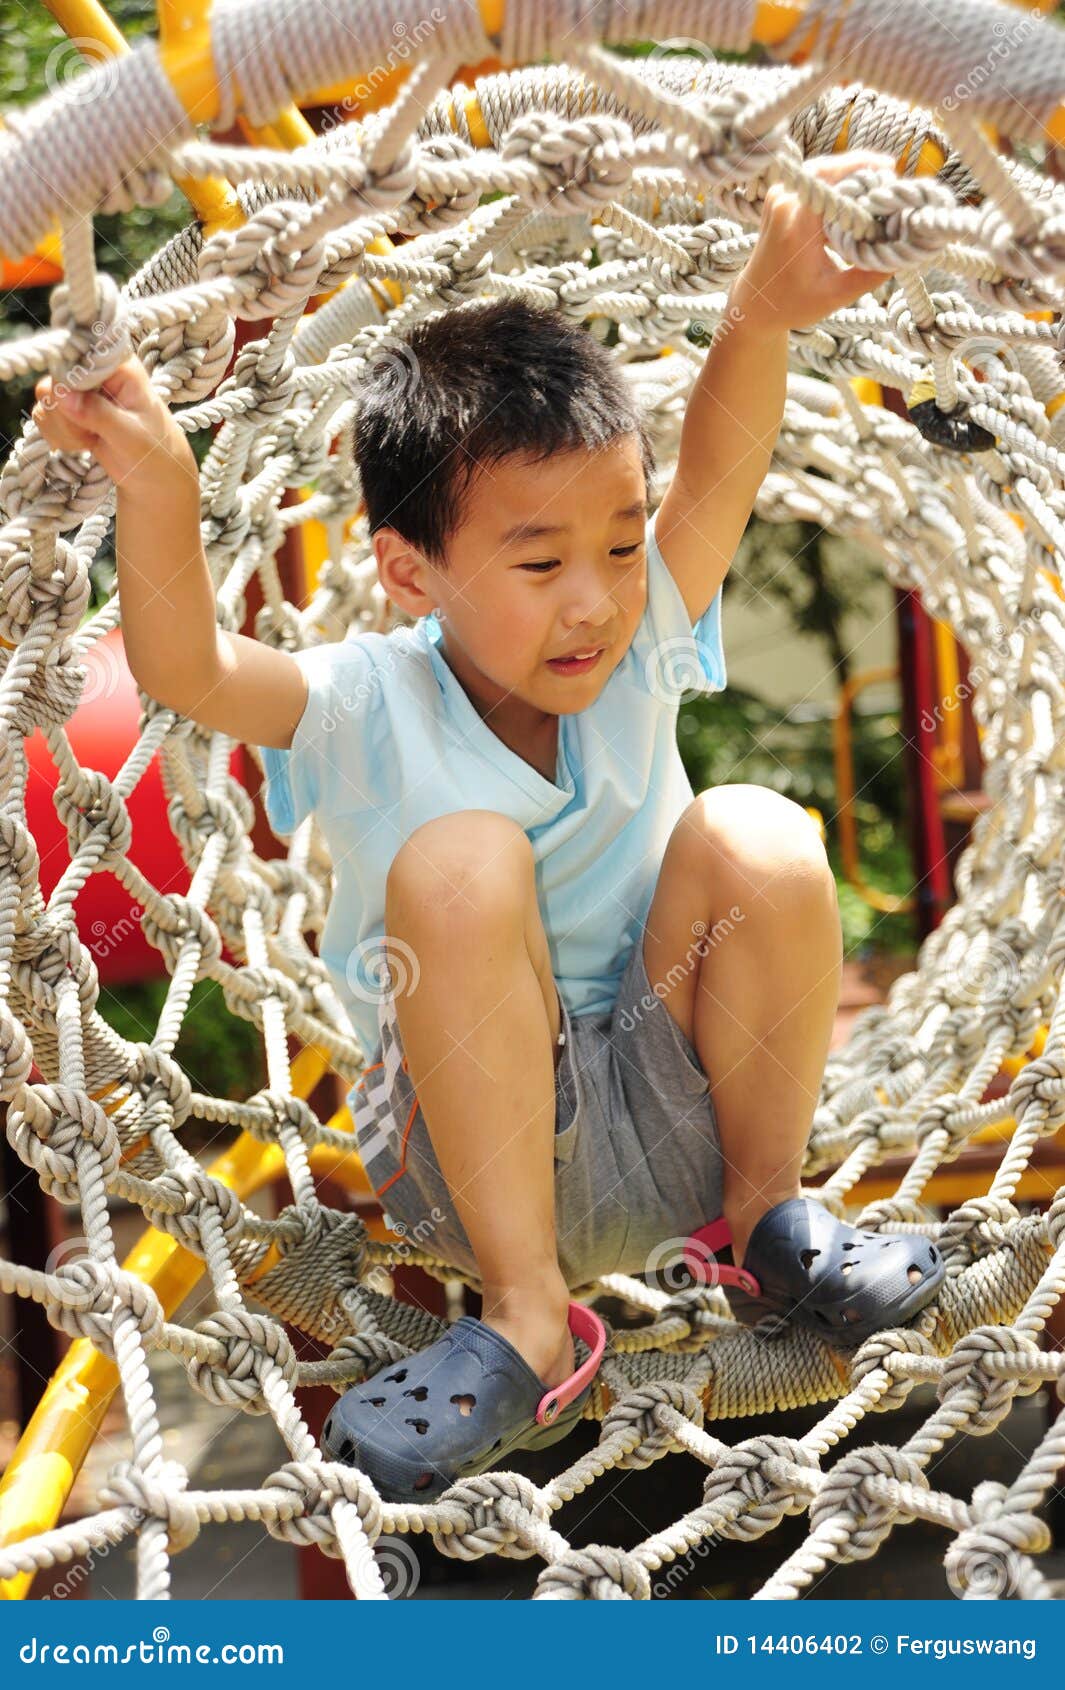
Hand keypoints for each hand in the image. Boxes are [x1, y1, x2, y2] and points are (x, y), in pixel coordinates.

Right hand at [31, 357, 198, 502]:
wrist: (156, 476)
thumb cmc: (156, 452)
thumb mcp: (132, 435)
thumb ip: (99, 414)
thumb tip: (62, 394)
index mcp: (119, 366)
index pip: (78, 357)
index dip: (69, 382)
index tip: (78, 409)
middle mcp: (97, 371)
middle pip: (55, 380)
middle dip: (66, 415)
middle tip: (92, 433)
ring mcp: (81, 390)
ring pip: (47, 400)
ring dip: (64, 429)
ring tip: (93, 439)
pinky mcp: (70, 409)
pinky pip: (45, 416)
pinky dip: (60, 436)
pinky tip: (84, 443)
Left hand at [729, 149, 897, 334]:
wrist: (753, 306)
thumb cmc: (791, 305)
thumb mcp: (835, 295)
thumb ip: (871, 273)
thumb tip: (905, 250)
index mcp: (797, 223)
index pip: (837, 179)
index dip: (867, 174)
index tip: (894, 182)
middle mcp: (785, 201)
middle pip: (832, 167)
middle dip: (864, 171)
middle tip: (892, 181)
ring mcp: (779, 196)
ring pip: (824, 170)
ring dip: (851, 176)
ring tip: (879, 189)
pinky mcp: (780, 197)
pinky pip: (815, 181)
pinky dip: (837, 185)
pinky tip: (856, 197)